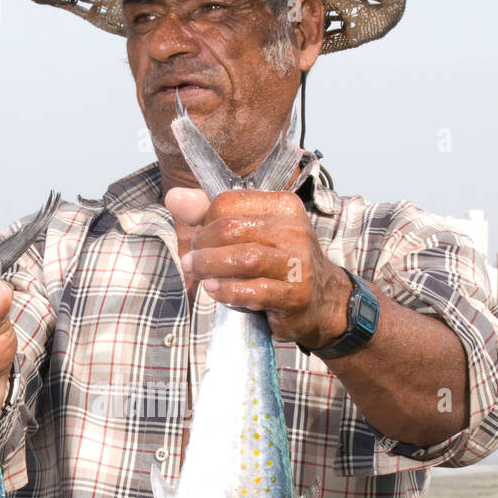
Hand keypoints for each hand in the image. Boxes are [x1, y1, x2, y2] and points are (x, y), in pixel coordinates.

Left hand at [165, 186, 351, 348]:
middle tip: (192, 260)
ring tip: (197, 273)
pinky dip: (227, 291)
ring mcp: (297, 263)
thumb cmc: (281, 264)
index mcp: (282, 207)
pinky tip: (215, 291)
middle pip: (232, 229)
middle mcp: (293, 230)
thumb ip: (212, 215)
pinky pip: (254, 291)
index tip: (200, 240)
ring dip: (210, 267)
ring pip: (243, 258)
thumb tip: (174, 197)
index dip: (204, 221)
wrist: (324, 301)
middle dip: (202, 245)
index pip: (229, 202)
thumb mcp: (253, 233)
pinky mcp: (295, 295)